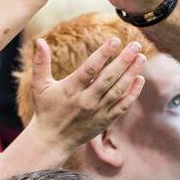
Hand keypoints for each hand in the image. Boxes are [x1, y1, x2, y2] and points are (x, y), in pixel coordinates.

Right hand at [23, 34, 147, 155]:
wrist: (52, 140)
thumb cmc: (45, 109)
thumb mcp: (40, 86)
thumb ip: (41, 63)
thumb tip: (39, 40)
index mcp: (70, 90)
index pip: (90, 69)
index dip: (103, 54)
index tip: (115, 40)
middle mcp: (86, 100)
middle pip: (108, 78)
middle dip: (124, 60)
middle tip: (136, 45)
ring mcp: (97, 111)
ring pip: (118, 90)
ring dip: (131, 73)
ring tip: (141, 57)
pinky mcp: (106, 120)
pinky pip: (122, 105)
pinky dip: (133, 93)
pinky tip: (140, 78)